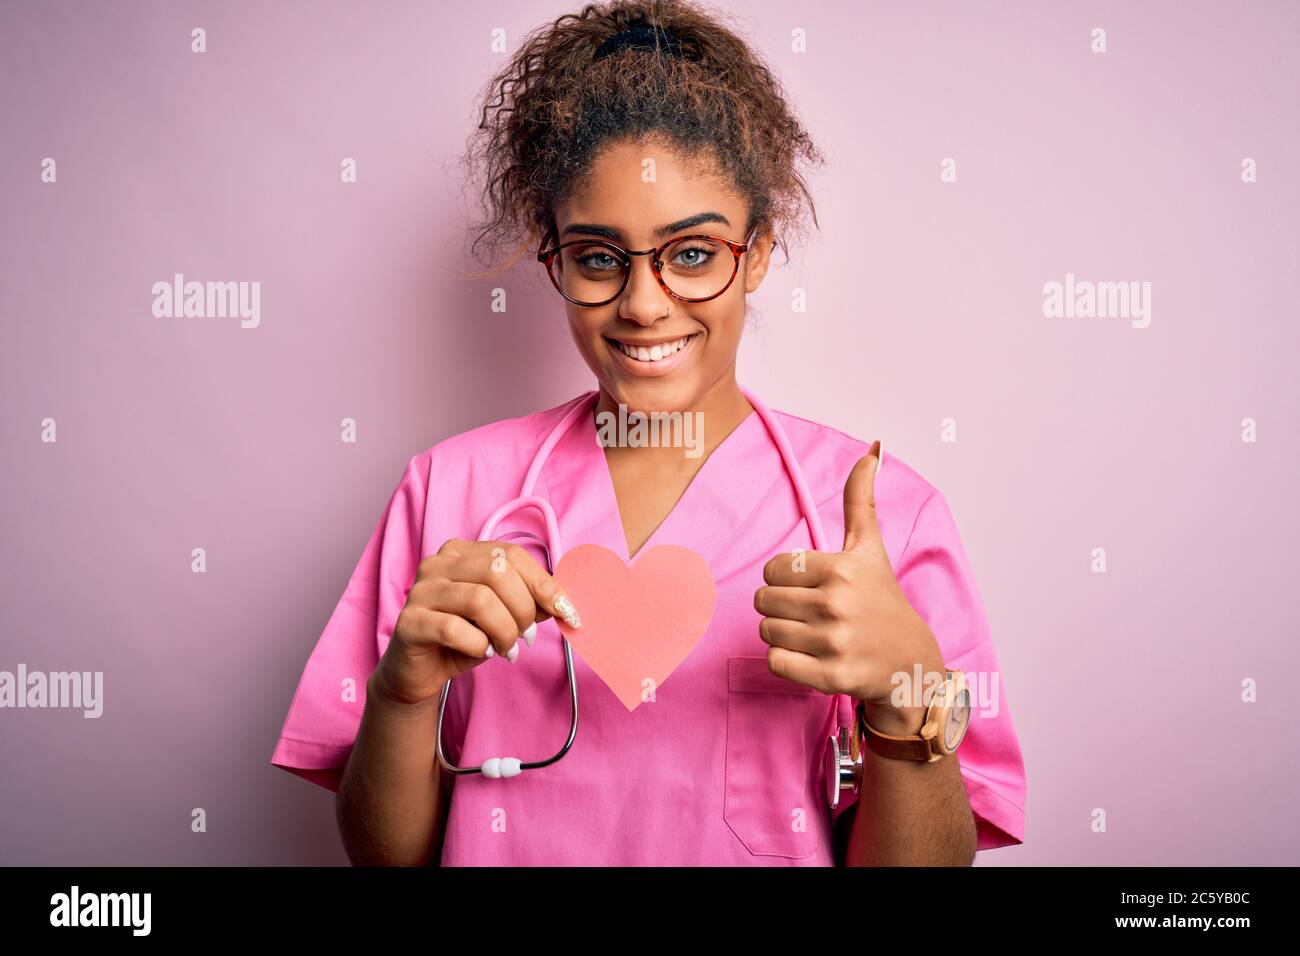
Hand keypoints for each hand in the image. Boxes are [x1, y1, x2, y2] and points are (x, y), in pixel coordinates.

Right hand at [371, 539, 578, 707]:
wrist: (419, 672)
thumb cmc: (463, 638)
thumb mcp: (502, 616)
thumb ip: (528, 602)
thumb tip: (563, 601)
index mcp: (461, 553)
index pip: (511, 554)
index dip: (543, 583)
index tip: (565, 610)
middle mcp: (437, 564)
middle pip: (497, 572)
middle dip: (523, 609)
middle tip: (527, 636)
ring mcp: (420, 591)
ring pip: (479, 600)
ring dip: (504, 630)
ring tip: (506, 649)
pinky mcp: (409, 623)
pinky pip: (454, 629)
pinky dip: (478, 645)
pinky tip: (481, 652)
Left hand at [753, 442, 943, 732]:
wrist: (910, 662)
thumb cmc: (882, 600)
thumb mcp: (871, 546)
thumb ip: (861, 498)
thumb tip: (873, 448)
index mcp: (841, 568)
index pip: (772, 570)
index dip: (785, 579)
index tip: (813, 587)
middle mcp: (837, 604)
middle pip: (764, 602)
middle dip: (782, 608)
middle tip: (813, 613)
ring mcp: (835, 643)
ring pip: (767, 632)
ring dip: (784, 635)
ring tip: (815, 635)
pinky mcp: (831, 677)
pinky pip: (775, 662)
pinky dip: (786, 662)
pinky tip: (812, 657)